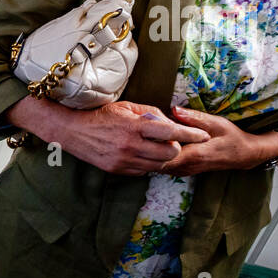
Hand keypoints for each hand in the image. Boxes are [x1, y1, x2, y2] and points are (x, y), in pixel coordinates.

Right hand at [61, 101, 210, 175]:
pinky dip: (147, 163)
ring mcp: (124, 160)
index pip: (172, 133)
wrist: (73, 131)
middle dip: (175, 147)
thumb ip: (151, 114)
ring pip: (158, 165)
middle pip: (169, 153)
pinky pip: (143, 170)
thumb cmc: (101, 115)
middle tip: (171, 141)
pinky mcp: (117, 170)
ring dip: (162, 156)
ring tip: (156, 147)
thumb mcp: (127, 107)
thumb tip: (171, 122)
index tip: (204, 135)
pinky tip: (140, 154)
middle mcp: (131, 146)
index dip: (192, 134)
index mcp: (135, 126)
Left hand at [156, 106, 276, 175]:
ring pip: (158, 164)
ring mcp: (183, 171)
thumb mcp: (216, 123)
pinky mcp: (182, 171)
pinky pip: (164, 165)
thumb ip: (193, 118)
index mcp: (193, 155)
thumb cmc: (231, 137)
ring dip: (152, 151)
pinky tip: (158, 142)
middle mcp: (186, 166)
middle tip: (145, 130)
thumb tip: (174, 109)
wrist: (242, 155)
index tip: (148, 129)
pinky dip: (158, 155)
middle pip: (156, 160)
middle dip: (149, 146)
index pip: (163, 154)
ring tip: (149, 135)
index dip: (152, 142)